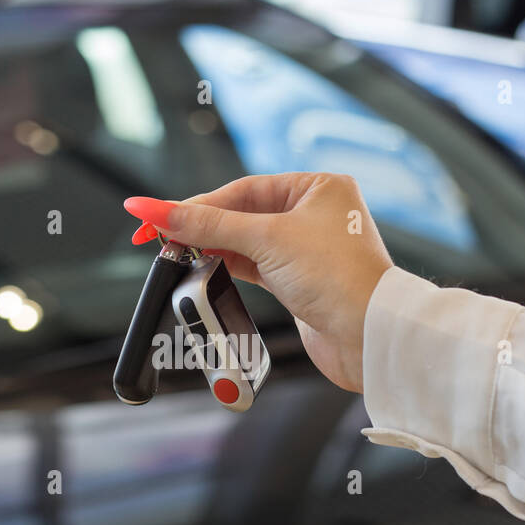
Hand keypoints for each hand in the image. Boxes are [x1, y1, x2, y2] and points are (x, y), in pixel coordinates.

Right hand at [125, 173, 392, 392]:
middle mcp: (315, 214)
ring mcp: (307, 250)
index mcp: (318, 188)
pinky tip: (202, 268)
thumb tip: (156, 210)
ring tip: (175, 253)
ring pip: (246, 242)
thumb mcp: (267, 241)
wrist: (369, 336)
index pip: (243, 190)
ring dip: (211, 248)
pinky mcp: (300, 282)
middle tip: (158, 237)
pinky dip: (227, 267)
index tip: (156, 214)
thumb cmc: (339, 279)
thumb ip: (209, 226)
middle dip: (201, 226)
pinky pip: (254, 267)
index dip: (196, 204)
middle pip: (241, 214)